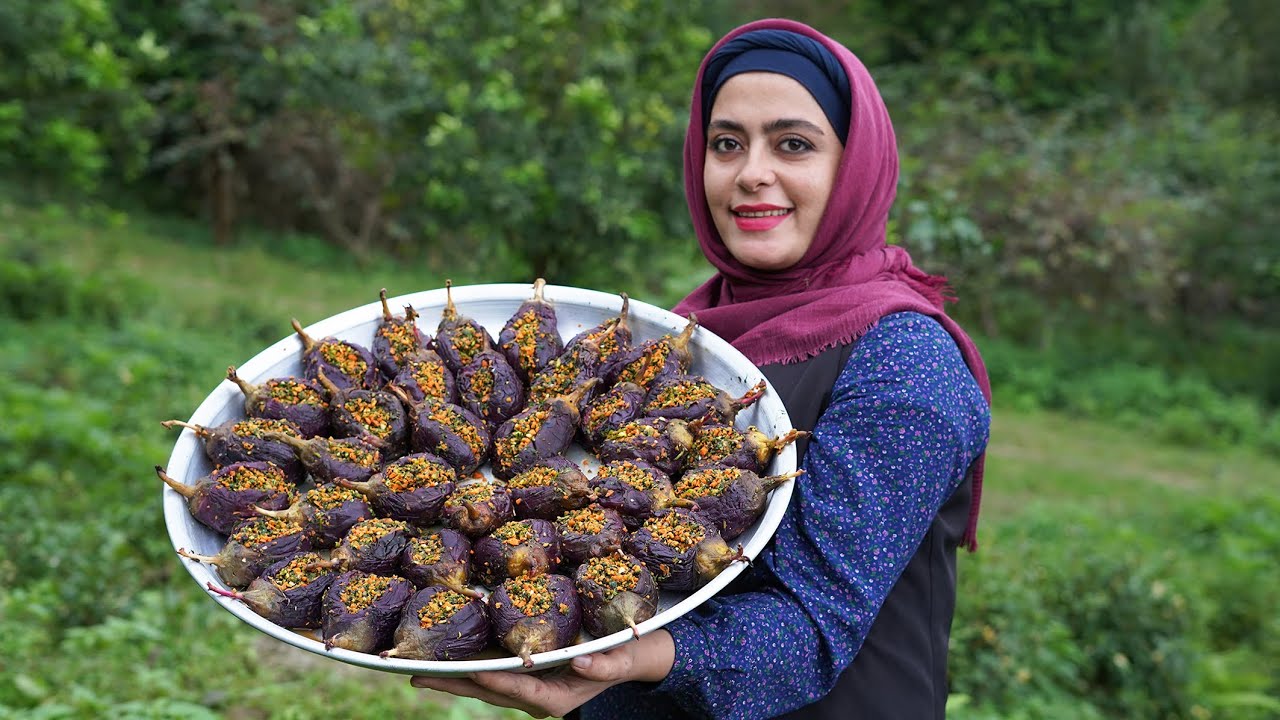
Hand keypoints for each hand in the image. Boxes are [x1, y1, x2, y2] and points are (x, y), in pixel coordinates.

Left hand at [410, 630, 673, 717]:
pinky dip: (470, 666)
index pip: (521, 690)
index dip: (497, 681)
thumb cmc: (629, 655)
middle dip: (455, 683)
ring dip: (454, 678)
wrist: (633, 657)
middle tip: (418, 675)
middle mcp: (538, 698)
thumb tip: (580, 660)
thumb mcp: (623, 658)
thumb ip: (606, 664)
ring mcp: (530, 689)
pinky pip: (494, 673)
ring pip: (486, 685)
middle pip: (490, 691)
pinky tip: (449, 657)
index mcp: (558, 698)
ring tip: (420, 670)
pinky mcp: (527, 676)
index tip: (473, 671)